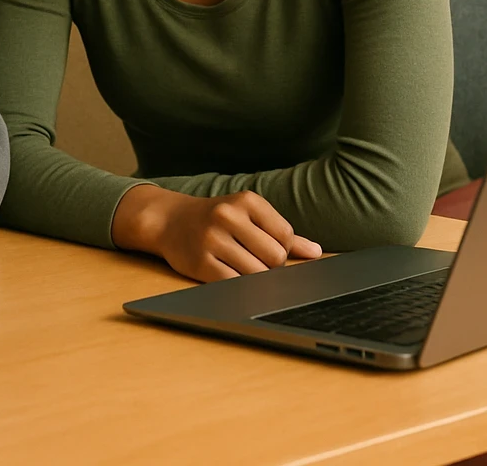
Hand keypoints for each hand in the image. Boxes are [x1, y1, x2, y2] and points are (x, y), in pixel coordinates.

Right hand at [112, 185, 321, 282]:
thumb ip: (282, 233)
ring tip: (241, 267)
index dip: (282, 248)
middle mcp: (228, 215)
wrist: (169, 220)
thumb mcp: (248, 215)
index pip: (286, 235)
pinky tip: (229, 275)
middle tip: (254, 260)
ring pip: (257, 273)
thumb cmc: (216, 219)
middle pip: (275, 256)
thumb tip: (316, 253)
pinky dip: (238, 285)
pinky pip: (234, 283)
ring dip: (255, 277)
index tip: (265, 247)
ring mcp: (212, 239)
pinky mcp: (200, 262)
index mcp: (246, 200)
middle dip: (270, 265)